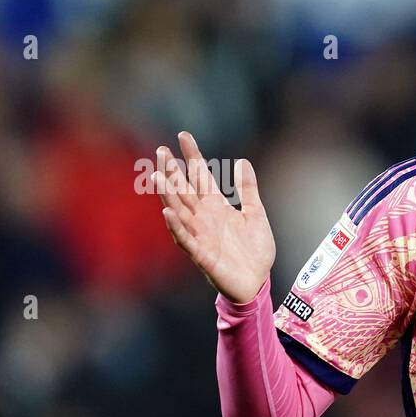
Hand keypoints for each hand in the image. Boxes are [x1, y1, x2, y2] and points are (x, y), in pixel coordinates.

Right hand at [156, 132, 275, 303]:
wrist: (258, 281)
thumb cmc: (254, 250)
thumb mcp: (256, 214)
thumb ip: (248, 190)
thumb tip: (242, 162)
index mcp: (216, 205)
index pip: (201, 175)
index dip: (192, 156)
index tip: (183, 135)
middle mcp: (203, 217)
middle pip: (183, 190)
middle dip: (172, 172)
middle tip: (161, 151)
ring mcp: (200, 235)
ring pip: (179, 211)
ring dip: (168, 196)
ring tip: (157, 176)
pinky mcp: (201, 255)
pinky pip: (186, 239)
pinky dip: (177, 227)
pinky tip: (168, 213)